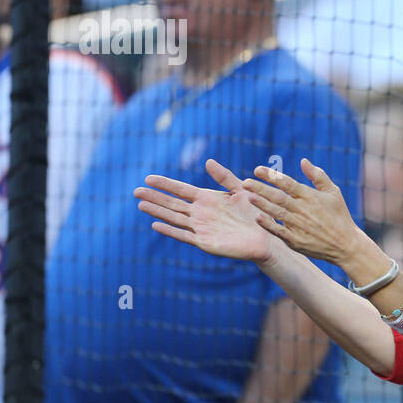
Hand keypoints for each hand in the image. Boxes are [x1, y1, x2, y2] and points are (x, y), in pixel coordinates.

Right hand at [135, 158, 276, 263]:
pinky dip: (170, 230)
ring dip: (158, 211)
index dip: (165, 184)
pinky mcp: (205, 242)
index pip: (181, 190)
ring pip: (174, 218)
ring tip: (141, 204)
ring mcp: (201, 227)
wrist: (266, 236)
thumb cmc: (256, 213)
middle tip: (135, 191)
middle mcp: (200, 213)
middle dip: (154, 197)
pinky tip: (156, 224)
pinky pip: (184, 235)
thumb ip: (224, 177)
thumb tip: (207, 161)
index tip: (148, 178)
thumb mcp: (240, 190)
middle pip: (172, 203)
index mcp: (207, 199)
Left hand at [242, 158, 366, 265]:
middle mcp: (303, 210)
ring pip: (277, 213)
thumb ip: (318, 176)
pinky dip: (269, 225)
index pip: (287, 183)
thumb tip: (303, 161)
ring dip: (262, 204)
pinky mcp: (296, 241)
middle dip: (261, 188)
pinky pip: (279, 232)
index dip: (272, 176)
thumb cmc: (339, 215)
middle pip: (278, 197)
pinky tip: (258, 218)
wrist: (346, 244)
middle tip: (245, 182)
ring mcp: (299, 226)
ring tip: (248, 196)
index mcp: (311, 196)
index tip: (257, 170)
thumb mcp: (333, 192)